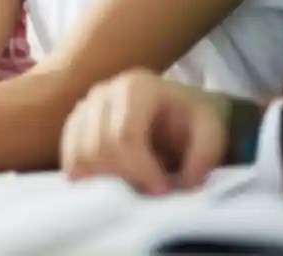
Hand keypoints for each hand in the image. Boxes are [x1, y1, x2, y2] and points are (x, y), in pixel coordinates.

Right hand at [61, 69, 230, 194]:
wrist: (175, 111)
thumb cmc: (191, 120)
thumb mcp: (212, 131)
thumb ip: (204, 156)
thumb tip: (181, 184)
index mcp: (137, 87)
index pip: (124, 135)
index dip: (141, 171)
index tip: (163, 191)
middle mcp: (103, 92)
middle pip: (97, 148)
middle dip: (124, 180)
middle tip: (150, 196)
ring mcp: (83, 108)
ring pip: (78, 157)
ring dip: (105, 184)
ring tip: (134, 190)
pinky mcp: (74, 127)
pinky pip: (70, 161)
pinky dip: (89, 182)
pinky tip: (116, 186)